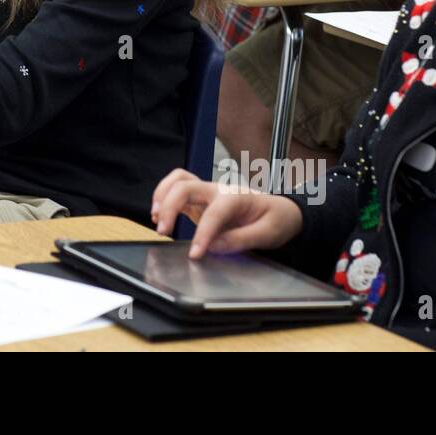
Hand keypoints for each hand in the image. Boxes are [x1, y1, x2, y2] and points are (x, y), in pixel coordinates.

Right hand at [150, 168, 303, 257]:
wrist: (279, 210)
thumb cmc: (275, 219)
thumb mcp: (268, 233)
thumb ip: (240, 240)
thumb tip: (213, 246)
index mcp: (236, 197)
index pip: (214, 213)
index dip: (203, 234)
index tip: (195, 254)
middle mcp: (218, 190)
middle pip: (185, 185)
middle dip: (169, 206)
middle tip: (163, 230)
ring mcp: (207, 193)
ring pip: (178, 180)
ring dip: (162, 196)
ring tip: (156, 219)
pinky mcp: (200, 200)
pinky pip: (176, 189)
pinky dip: (163, 198)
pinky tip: (159, 216)